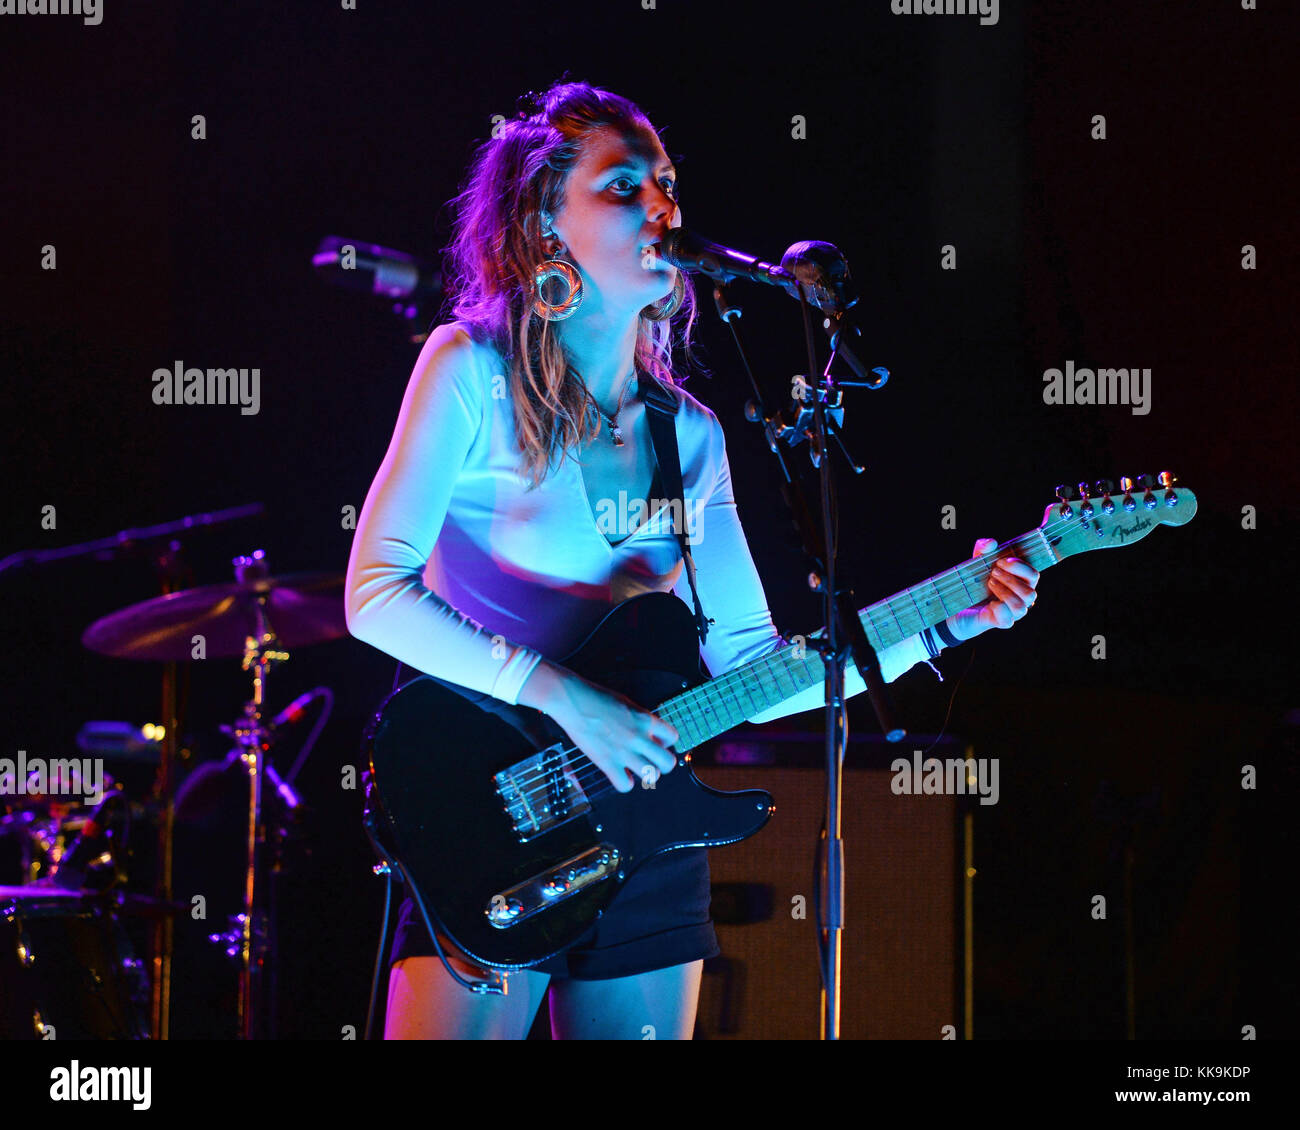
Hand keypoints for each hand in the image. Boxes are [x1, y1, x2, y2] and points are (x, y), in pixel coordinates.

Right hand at [544, 673, 678, 793]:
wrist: (573, 700)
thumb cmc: (595, 697)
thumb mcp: (627, 703)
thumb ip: (640, 719)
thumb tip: (648, 733)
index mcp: (645, 719)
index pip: (673, 737)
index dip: (666, 743)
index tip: (657, 744)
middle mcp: (639, 736)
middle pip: (668, 762)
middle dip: (662, 764)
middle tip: (652, 762)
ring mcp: (624, 751)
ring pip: (652, 775)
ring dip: (645, 775)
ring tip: (636, 769)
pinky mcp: (607, 762)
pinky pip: (626, 785)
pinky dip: (624, 783)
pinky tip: (619, 775)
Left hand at [948, 537, 1039, 640]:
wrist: (958, 605)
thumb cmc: (974, 582)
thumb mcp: (977, 562)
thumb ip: (983, 549)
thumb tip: (992, 543)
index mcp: (1021, 582)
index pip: (1033, 575)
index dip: (1021, 567)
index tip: (1002, 560)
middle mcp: (1021, 598)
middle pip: (1031, 591)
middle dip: (1011, 579)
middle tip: (993, 572)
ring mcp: (1013, 612)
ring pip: (1022, 606)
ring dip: (1005, 592)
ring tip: (989, 583)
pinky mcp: (1001, 622)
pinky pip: (1008, 620)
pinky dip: (1000, 609)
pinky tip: (990, 603)